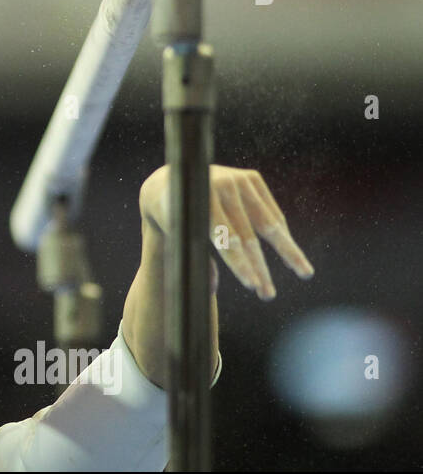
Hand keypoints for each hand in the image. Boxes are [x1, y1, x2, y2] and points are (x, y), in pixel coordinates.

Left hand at [139, 164, 314, 299]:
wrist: (169, 181)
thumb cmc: (171, 216)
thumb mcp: (175, 234)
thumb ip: (193, 257)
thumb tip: (211, 290)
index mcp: (197, 200)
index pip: (223, 238)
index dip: (239, 263)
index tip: (252, 286)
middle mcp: (220, 185)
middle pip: (247, 235)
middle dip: (259, 268)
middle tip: (268, 295)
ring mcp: (238, 179)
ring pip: (267, 223)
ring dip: (287, 251)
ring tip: (305, 274)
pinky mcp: (251, 177)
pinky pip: (270, 212)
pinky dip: (281, 234)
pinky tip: (293, 255)